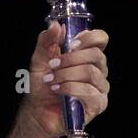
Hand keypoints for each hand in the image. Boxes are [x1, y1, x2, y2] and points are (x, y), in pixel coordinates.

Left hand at [16, 22, 109, 137]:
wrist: (36, 112)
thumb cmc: (42, 86)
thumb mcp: (40, 60)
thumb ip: (46, 41)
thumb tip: (56, 25)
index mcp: (87, 56)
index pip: (101, 39)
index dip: (89, 38)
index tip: (70, 44)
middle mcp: (98, 70)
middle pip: (96, 55)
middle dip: (70, 59)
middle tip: (53, 65)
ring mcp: (100, 88)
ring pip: (92, 73)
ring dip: (67, 75)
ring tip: (51, 80)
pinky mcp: (98, 104)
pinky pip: (90, 92)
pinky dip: (70, 88)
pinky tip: (58, 90)